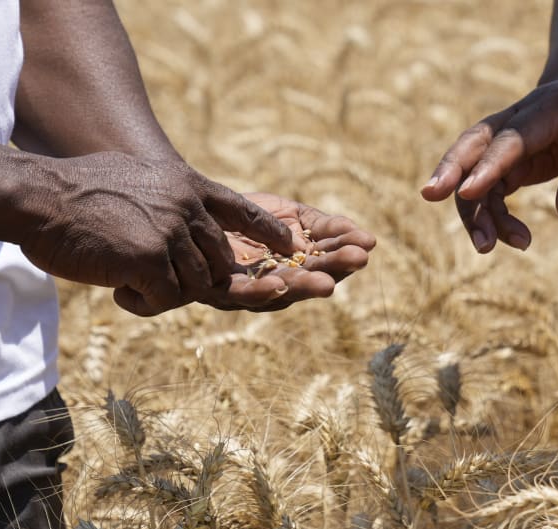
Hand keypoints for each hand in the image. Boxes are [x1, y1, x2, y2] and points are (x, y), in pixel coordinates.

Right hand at [20, 152, 317, 315]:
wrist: (39, 198)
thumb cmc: (75, 192)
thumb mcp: (135, 178)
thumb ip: (166, 196)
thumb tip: (184, 208)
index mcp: (185, 185)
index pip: (241, 209)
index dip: (267, 232)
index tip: (290, 247)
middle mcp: (186, 207)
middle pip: (220, 261)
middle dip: (197, 279)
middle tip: (157, 280)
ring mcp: (171, 234)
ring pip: (195, 285)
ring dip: (163, 292)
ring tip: (127, 282)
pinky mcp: (151, 261)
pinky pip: (166, 299)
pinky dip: (144, 303)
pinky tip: (118, 291)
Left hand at [210, 192, 374, 311]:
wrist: (190, 206)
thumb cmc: (241, 213)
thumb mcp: (285, 213)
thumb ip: (317, 225)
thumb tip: (355, 232)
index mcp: (294, 264)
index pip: (324, 259)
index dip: (344, 251)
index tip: (368, 241)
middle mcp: (275, 282)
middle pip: (308, 277)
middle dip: (333, 268)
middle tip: (360, 259)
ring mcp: (249, 290)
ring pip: (281, 290)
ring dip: (305, 286)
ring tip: (329, 284)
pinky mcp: (218, 291)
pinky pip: (241, 293)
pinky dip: (261, 292)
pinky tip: (278, 284)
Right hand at [420, 74, 557, 252]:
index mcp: (542, 112)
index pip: (508, 141)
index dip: (487, 166)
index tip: (467, 192)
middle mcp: (511, 123)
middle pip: (470, 146)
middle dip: (448, 171)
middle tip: (430, 195)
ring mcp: (501, 142)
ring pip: (471, 175)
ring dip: (474, 213)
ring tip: (488, 247)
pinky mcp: (500, 162)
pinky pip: (484, 192)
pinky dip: (491, 217)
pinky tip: (514, 239)